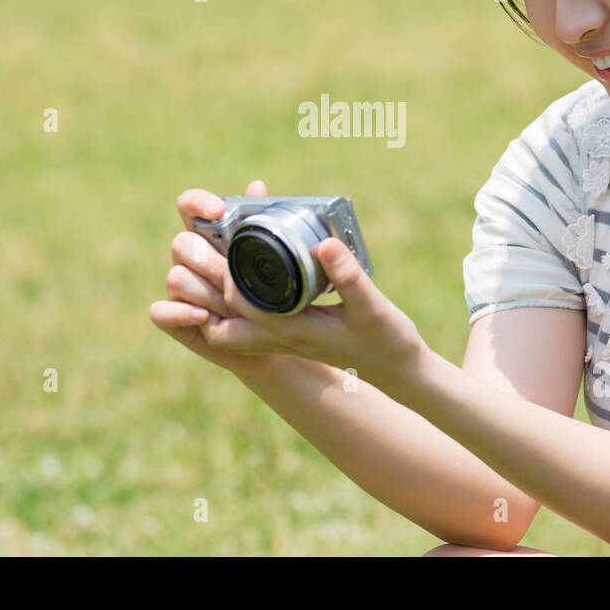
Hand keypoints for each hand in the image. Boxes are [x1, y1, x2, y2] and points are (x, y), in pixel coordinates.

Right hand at [149, 180, 298, 379]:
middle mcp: (190, 259)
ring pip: (175, 277)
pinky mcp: (173, 318)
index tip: (218, 211)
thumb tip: (256, 185)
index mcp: (210, 236)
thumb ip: (263, 223)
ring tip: (235, 310)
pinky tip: (205, 318)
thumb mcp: (275, 258)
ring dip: (206, 294)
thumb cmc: (273, 292)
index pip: (189, 206)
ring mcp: (179, 289)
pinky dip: (180, 313)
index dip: (197, 203)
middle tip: (235, 279)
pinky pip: (159, 312)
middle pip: (181, 244)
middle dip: (209, 262)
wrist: (272, 338)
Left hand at [199, 196, 427, 392]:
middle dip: (210, 295)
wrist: (398, 369)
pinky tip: (254, 278)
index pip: (240, 305)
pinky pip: (250, 327)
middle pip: (221, 328)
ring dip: (222, 305)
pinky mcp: (292, 337)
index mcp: (294, 330)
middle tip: (220, 255)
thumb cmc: (387, 339)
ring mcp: (285, 342)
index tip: (236, 240)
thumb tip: (322, 243)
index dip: (229, 274)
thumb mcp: (372, 306)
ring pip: (231, 332)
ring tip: (229, 267)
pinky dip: (242, 306)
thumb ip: (348, 276)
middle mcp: (282, 339)